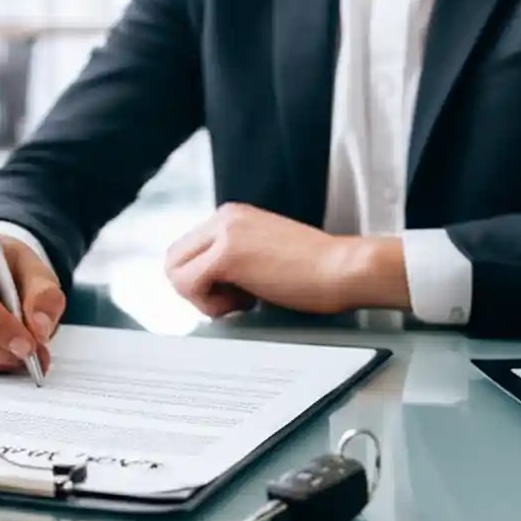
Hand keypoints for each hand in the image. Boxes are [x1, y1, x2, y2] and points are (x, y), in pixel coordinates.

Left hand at [165, 203, 410, 316]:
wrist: (345, 269)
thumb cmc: (318, 270)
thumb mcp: (266, 253)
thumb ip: (236, 259)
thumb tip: (209, 283)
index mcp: (233, 216)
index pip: (188, 250)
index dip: (203, 280)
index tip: (233, 292)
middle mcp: (224, 218)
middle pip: (175, 259)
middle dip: (196, 289)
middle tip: (232, 301)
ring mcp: (224, 234)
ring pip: (176, 272)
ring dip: (202, 297)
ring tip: (241, 302)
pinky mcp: (227, 255)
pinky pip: (188, 285)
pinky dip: (209, 304)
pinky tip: (244, 304)